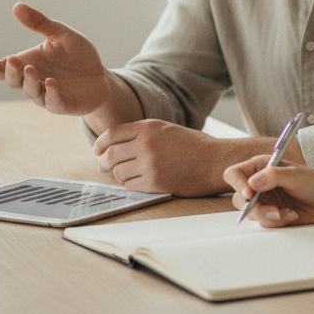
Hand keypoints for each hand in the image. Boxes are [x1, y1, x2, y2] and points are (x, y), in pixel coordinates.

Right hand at [0, 2, 114, 116]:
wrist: (100, 76)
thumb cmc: (77, 55)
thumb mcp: (60, 34)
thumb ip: (40, 23)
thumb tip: (16, 6)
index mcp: (29, 63)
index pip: (6, 68)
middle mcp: (34, 81)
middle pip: (14, 81)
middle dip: (12, 72)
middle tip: (14, 61)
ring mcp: (47, 95)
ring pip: (31, 92)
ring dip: (29, 82)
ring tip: (31, 69)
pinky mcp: (63, 105)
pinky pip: (53, 103)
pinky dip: (51, 93)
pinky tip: (51, 83)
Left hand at [94, 120, 253, 196]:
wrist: (215, 161)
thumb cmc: (194, 145)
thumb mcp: (167, 129)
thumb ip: (143, 133)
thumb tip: (116, 143)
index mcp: (148, 127)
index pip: (111, 135)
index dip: (100, 144)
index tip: (98, 151)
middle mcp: (146, 144)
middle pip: (109, 155)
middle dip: (104, 163)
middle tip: (105, 167)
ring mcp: (149, 164)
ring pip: (118, 173)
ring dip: (121, 175)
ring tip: (130, 175)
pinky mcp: (155, 182)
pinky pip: (131, 186)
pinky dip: (132, 185)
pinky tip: (142, 182)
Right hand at [224, 156, 313, 226]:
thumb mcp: (296, 175)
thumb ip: (274, 176)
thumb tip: (253, 182)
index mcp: (261, 167)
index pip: (235, 174)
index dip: (238, 184)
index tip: (250, 194)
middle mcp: (259, 184)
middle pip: (239, 198)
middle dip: (256, 207)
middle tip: (274, 210)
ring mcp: (264, 201)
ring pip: (251, 214)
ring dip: (269, 216)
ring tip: (289, 212)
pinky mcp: (271, 216)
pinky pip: (264, 223)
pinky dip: (278, 222)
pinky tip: (292, 215)